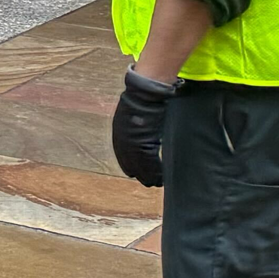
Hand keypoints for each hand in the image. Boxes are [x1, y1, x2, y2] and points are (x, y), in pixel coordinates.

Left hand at [112, 68, 173, 186]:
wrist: (144, 95)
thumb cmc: (141, 104)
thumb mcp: (132, 119)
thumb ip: (133, 131)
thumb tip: (139, 138)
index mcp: (119, 134)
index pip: (123, 156)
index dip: (131, 166)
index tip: (136, 174)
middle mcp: (123, 140)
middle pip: (131, 163)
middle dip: (140, 173)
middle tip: (148, 181)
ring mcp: (133, 142)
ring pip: (140, 165)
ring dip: (148, 175)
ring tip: (155, 182)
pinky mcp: (144, 142)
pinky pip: (149, 162)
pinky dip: (155, 171)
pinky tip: (159, 177)